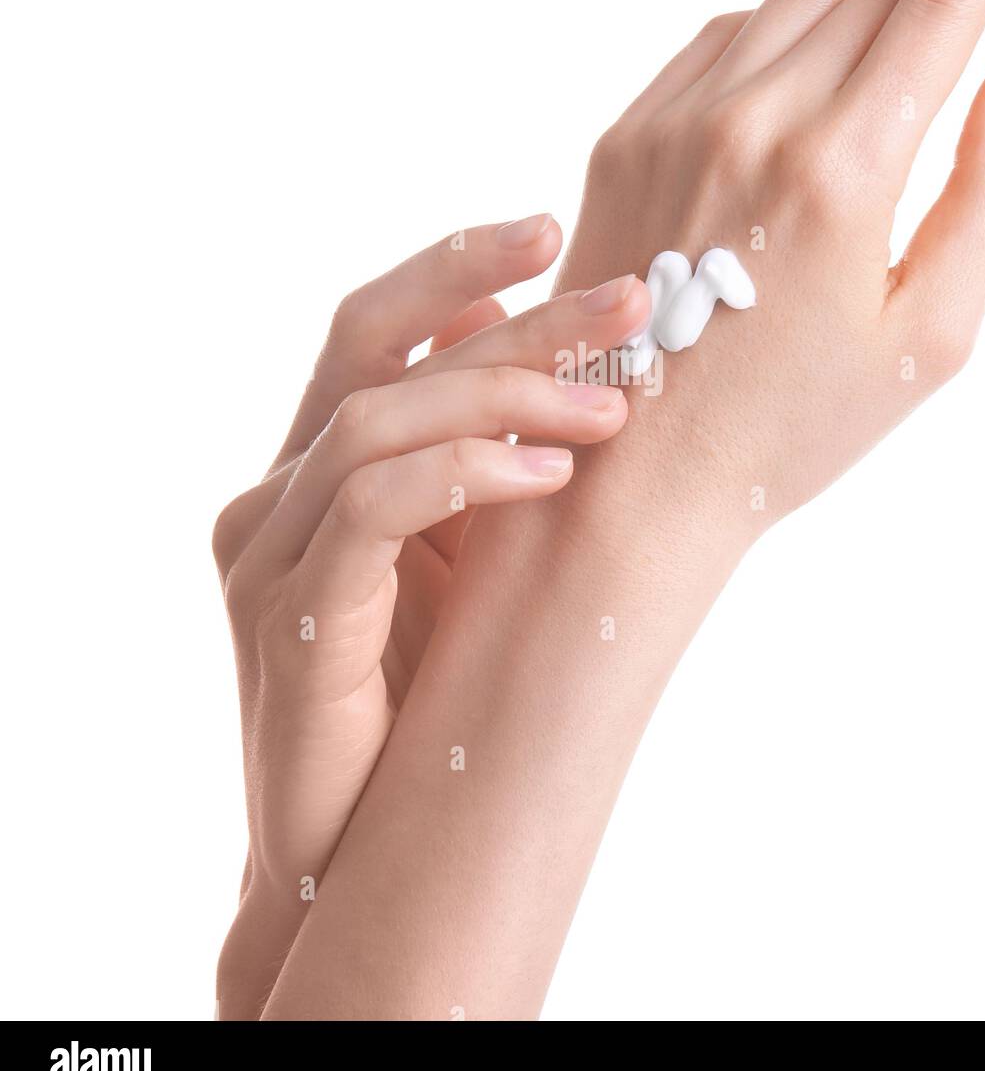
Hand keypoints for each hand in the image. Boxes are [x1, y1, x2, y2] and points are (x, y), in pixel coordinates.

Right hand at [211, 216, 647, 1013]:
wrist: (364, 843)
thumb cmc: (430, 693)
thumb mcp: (469, 558)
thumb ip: (486, 462)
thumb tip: (569, 361)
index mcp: (321, 463)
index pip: (376, 325)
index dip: (456, 267)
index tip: (553, 227)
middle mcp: (280, 490)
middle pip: (382, 350)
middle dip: (514, 315)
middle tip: (628, 299)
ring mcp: (270, 550)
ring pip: (379, 419)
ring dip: (507, 397)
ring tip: (615, 410)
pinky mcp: (289, 617)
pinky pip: (372, 510)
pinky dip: (464, 475)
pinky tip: (550, 475)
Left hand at [556, 0, 984, 542]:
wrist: (632, 478)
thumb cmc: (790, 428)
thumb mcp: (930, 337)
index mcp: (838, 175)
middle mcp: (747, 127)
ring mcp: (671, 126)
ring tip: (916, 8)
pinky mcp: (621, 140)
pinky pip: (719, 39)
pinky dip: (783, 25)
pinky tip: (815, 57)